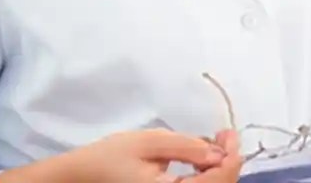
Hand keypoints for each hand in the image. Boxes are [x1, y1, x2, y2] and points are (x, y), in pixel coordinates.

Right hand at [0, 128, 242, 182]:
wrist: (80, 176)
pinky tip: (202, 158)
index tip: (228, 132)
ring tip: (216, 143)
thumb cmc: (110, 157)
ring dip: (218, 170)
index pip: (217, 181)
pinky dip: (205, 176)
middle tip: (224, 135)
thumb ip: (187, 148)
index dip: (230, 156)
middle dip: (227, 162)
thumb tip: (219, 152)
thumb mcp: (150, 143)